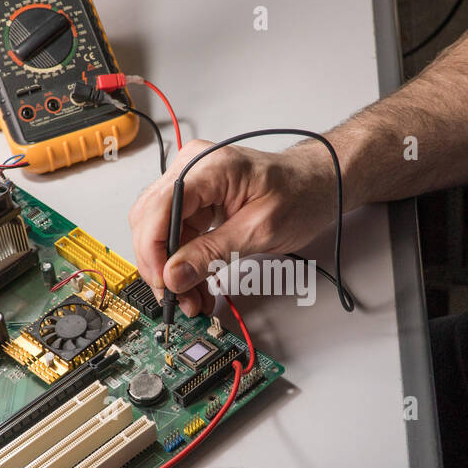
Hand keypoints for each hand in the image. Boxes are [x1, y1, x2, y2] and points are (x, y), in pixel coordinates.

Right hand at [127, 139, 337, 316]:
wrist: (318, 184)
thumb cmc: (301, 194)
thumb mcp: (260, 230)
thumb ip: (212, 253)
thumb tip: (174, 275)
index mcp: (208, 167)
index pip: (159, 208)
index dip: (154, 250)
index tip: (163, 283)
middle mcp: (192, 169)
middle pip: (150, 220)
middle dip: (160, 265)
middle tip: (175, 298)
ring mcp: (192, 184)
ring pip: (160, 232)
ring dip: (171, 269)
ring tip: (190, 299)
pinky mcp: (197, 201)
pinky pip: (177, 234)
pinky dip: (183, 263)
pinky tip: (194, 286)